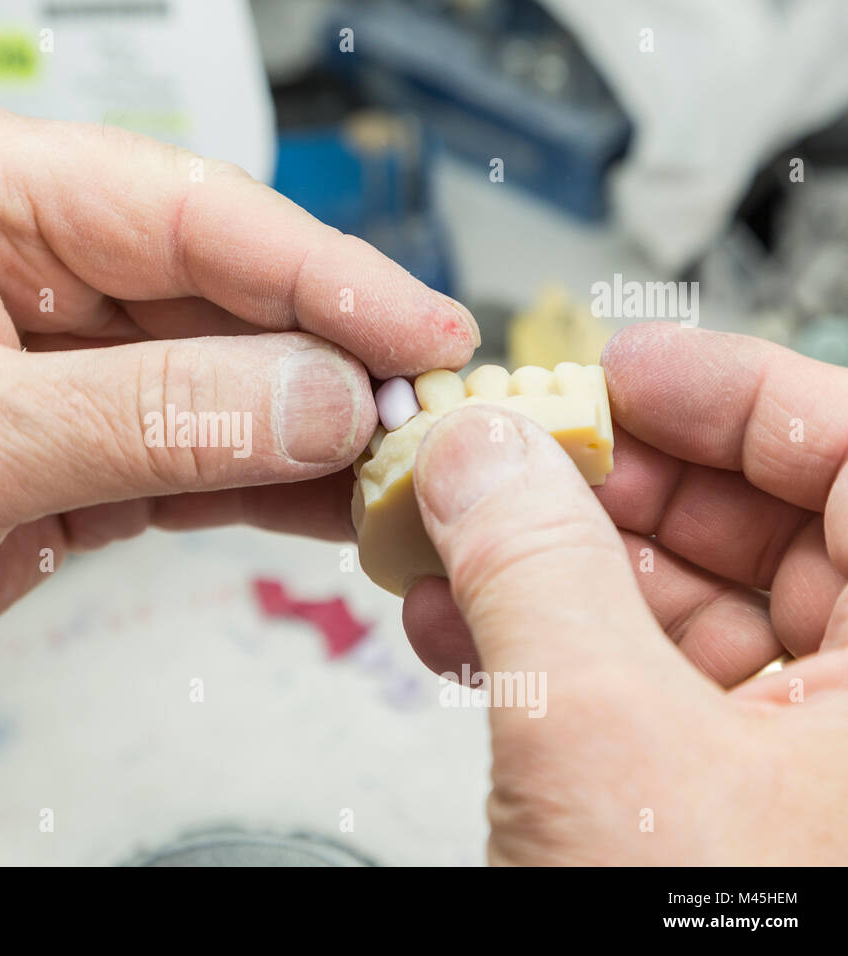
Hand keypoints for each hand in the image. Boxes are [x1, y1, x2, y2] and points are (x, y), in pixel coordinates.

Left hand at [0, 100, 477, 795]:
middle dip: (333, 353)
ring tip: (406, 464)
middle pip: (227, 293)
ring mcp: (61, 371)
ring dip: (315, 427)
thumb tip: (315, 397)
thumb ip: (146, 415)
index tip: (417, 330)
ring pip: (227, 381)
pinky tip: (332, 504)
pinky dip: (268, 486)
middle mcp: (33, 267)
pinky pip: (198, 459)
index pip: (191, 213)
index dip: (321, 273)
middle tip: (435, 408)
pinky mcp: (73, 461)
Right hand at [402, 323, 847, 863]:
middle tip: (517, 455)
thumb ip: (534, 566)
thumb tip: (481, 452)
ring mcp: (801, 768)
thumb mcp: (599, 737)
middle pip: (766, 530)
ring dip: (553, 568)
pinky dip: (551, 651)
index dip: (738, 394)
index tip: (619, 374)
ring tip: (456, 537)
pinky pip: (645, 688)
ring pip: (688, 611)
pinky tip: (461, 627)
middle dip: (615, 483)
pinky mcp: (722, 808)